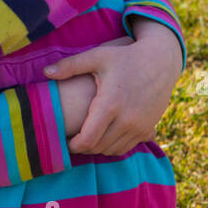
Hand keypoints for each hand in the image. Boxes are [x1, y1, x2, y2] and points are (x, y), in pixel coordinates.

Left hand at [44, 20, 182, 154]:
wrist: (161, 61)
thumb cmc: (125, 57)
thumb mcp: (97, 56)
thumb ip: (70, 66)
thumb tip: (45, 72)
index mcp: (110, 104)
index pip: (87, 139)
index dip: (72, 145)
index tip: (65, 139)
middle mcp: (126, 119)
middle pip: (97, 147)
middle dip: (82, 147)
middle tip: (72, 140)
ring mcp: (139, 126)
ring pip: (111, 150)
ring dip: (97, 148)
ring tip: (87, 137)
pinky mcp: (147, 129)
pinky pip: (125, 147)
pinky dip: (112, 146)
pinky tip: (103, 136)